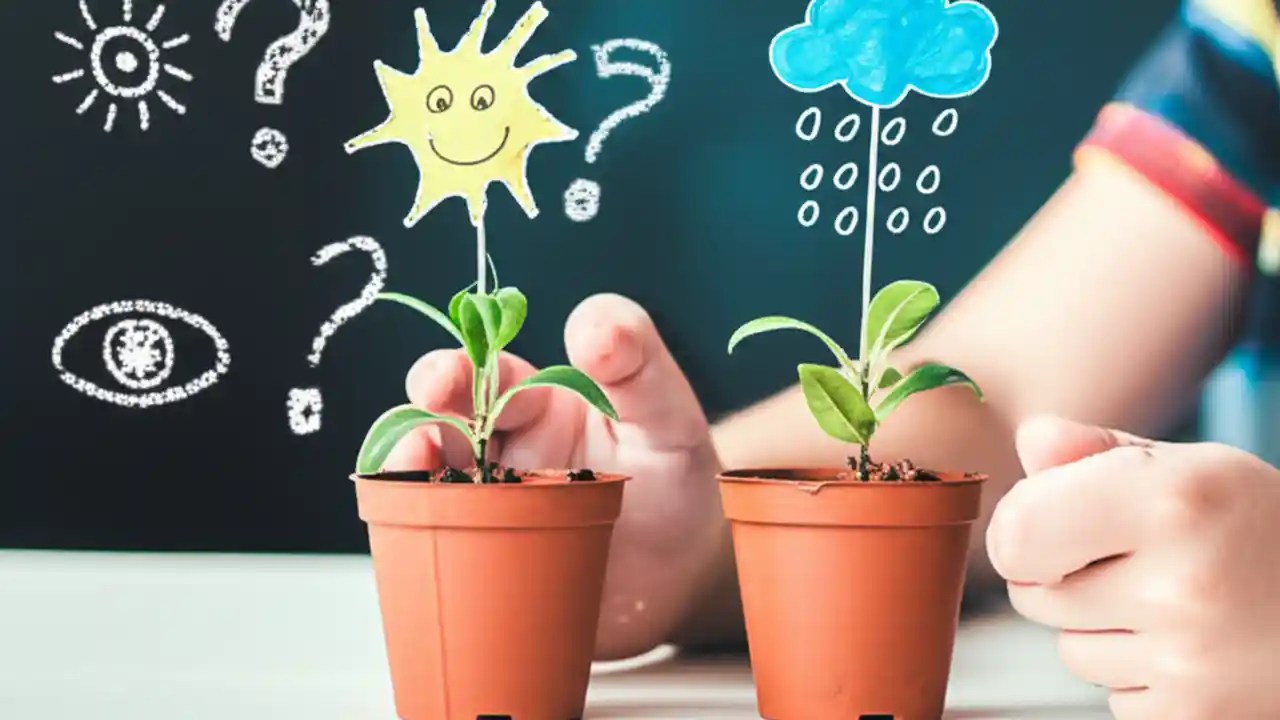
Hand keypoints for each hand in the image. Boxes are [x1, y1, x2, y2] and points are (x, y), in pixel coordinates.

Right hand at [384, 294, 725, 659]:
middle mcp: (499, 450)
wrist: (684, 578)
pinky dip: (414, 538)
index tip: (443, 382)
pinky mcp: (481, 559)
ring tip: (413, 480)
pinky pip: (432, 543)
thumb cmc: (675, 485)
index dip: (454, 372)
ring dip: (405, 478)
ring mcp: (485, 508)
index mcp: (535, 403)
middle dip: (414, 422)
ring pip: (424, 482)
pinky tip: (423, 540)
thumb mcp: (668, 418)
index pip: (482, 375)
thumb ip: (638, 364)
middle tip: (419, 439)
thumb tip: (592, 325)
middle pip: (437, 424)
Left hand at [987, 416, 1279, 718]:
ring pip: (1069, 648)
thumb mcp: (1191, 467)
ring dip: (1100, 628)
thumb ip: (1096, 452)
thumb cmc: (1256, 527)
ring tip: (1171, 602)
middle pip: (1033, 593)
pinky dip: (1137, 674)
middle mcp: (1180, 583)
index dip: (1019, 529)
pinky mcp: (1196, 715)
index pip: (1016, 535)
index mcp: (1169, 502)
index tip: (1046, 522)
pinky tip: (1190, 644)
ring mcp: (1191, 659)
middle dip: (1060, 575)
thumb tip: (1029, 441)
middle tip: (1129, 559)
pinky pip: (1111, 694)